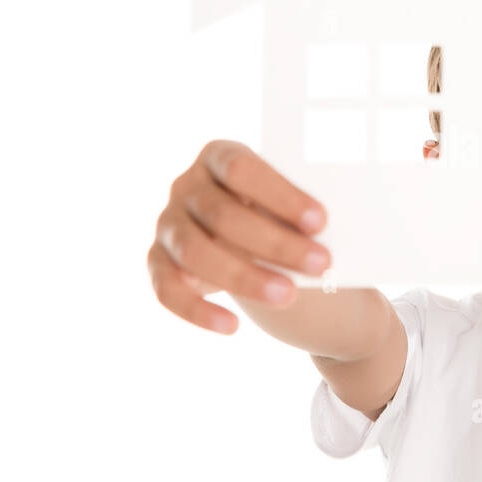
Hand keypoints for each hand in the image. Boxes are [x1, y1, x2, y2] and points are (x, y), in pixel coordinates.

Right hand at [147, 140, 330, 333]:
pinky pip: (167, 290)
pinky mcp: (158, 263)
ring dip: (244, 277)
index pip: (241, 168)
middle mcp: (186, 186)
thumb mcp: (291, 207)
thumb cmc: (283, 217)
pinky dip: (198, 311)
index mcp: (218, 156)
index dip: (279, 195)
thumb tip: (324, 232)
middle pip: (223, 214)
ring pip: (195, 252)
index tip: (320, 222)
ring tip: (288, 296)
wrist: (263, 250)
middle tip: (321, 265)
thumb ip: (297, 212)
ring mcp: (168, 224)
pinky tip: (232, 326)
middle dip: (275, 243)